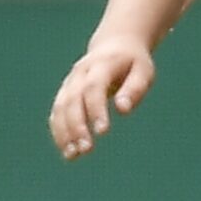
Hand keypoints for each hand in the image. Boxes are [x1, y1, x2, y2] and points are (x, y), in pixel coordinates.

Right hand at [50, 33, 156, 159]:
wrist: (114, 45)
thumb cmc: (133, 62)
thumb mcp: (144, 71)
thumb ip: (134, 89)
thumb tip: (123, 110)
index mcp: (101, 65)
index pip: (94, 88)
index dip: (96, 109)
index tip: (103, 132)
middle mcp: (80, 73)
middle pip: (72, 99)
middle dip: (76, 125)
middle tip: (86, 149)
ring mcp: (70, 82)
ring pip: (60, 106)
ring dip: (63, 131)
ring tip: (72, 155)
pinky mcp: (66, 92)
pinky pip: (57, 112)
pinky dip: (59, 130)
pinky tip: (66, 150)